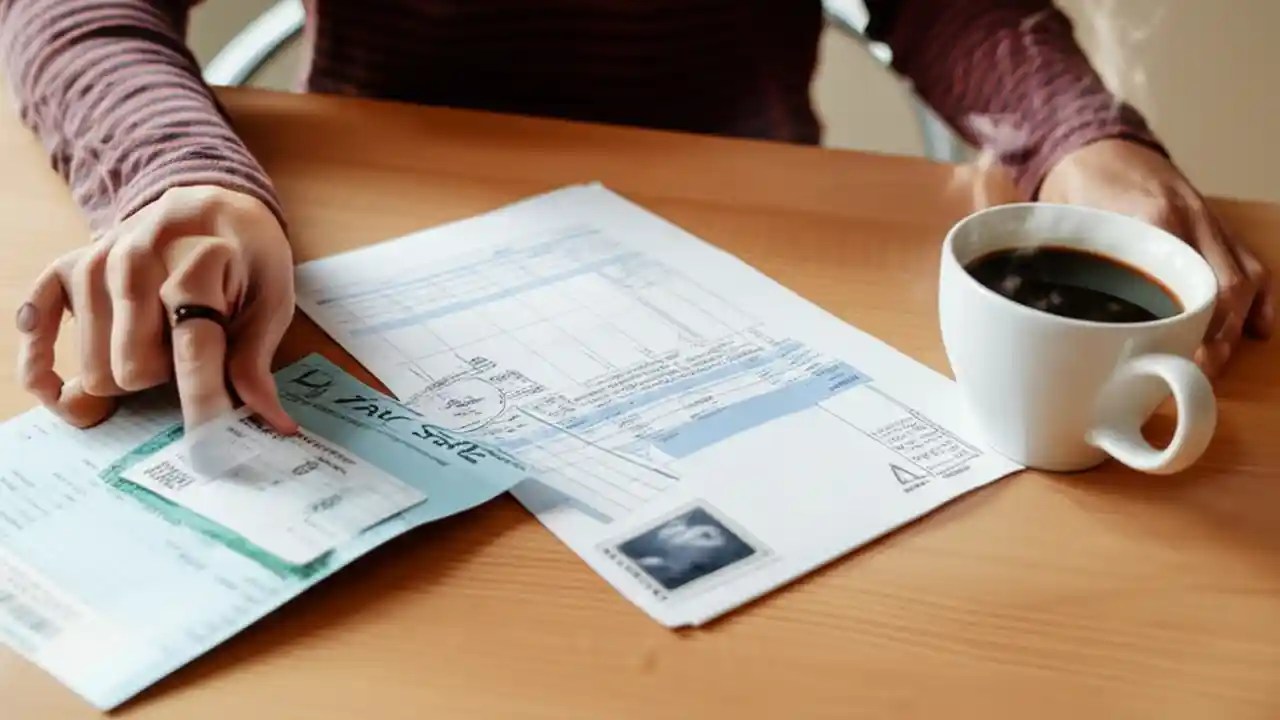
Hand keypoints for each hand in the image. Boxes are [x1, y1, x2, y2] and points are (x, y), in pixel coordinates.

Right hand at [15, 186, 299, 432]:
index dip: (204, 409)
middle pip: (132, 372)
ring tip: (155, 342)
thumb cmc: (248, 259)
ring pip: (94, 367)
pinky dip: (41, 362)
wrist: (213, 201)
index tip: (213, 452)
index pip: (193, 354)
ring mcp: (96, 262)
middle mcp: (137, 262)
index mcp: (197, 267)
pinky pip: (35, 324)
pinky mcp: (69, 265)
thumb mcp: (273, 301)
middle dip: (163, 381)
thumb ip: (257, 361)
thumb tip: (272, 423)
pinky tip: (55, 386)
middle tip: (186, 355)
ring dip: (126, 372)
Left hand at [1040, 139, 1273, 376]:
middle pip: (1224, 284)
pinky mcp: (1210, 222)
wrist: (1091, 141)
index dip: (1192, 325)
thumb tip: (1044, 323)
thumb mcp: (1058, 223)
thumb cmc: (1071, 185)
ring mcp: (1204, 218)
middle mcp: (1188, 217)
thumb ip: (1059, 264)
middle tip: (1199, 372)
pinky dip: (1258, 297)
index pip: (1185, 278)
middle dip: (1219, 336)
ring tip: (1216, 360)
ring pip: (1243, 274)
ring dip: (1237, 322)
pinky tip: (1256, 329)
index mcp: (1149, 217)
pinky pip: (1247, 259)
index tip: (1181, 361)